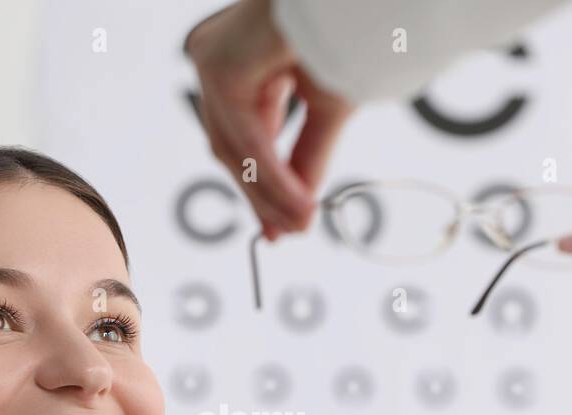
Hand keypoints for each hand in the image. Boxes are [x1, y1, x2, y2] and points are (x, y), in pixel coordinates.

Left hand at [184, 0, 355, 240]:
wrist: (358, 0)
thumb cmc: (347, 32)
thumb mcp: (326, 108)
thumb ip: (307, 158)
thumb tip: (301, 208)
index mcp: (241, 65)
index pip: (242, 139)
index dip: (262, 188)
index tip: (281, 226)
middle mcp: (219, 62)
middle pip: (230, 150)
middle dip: (260, 198)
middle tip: (284, 234)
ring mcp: (213, 63)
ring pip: (234, 150)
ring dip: (268, 194)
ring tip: (298, 223)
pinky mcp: (221, 68)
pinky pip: (248, 138)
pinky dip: (274, 176)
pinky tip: (300, 204)